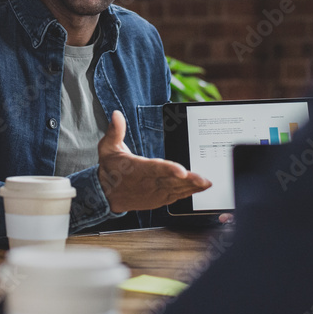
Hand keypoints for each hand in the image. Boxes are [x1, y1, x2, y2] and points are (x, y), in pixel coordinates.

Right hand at [97, 110, 211, 213]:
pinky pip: (175, 196)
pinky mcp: (158, 199)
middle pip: (170, 181)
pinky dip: (188, 193)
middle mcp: (146, 182)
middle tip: (204, 179)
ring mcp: (153, 192)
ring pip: (175, 190)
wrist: (106, 194)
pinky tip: (199, 189)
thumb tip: (116, 115)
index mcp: (135, 169)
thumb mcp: (107, 148)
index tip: (181, 170)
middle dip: (188, 180)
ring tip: (206, 183)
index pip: (154, 168)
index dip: (168, 169)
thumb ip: (114, 131)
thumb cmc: (110, 169)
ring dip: (191, 187)